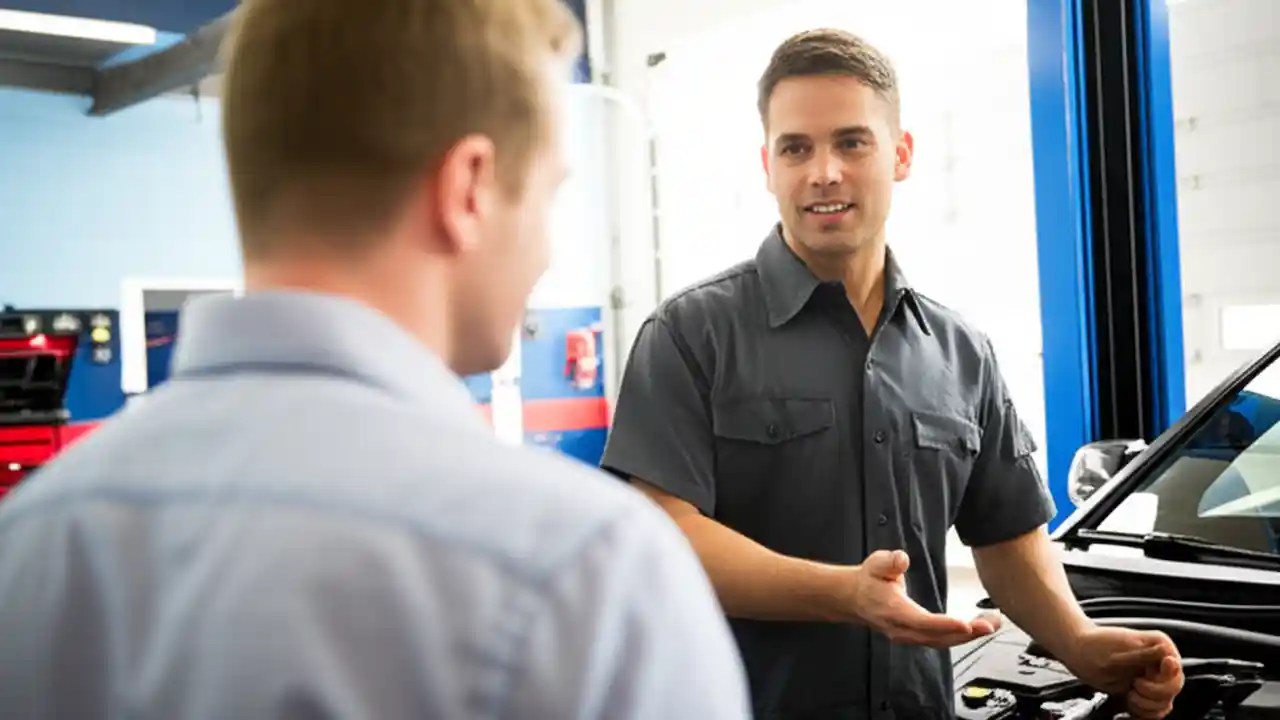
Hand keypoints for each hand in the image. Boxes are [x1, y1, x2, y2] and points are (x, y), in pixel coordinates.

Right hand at [852, 550, 1001, 647]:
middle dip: (967, 634)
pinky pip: (940, 641)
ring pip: (941, 642)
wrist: (853, 598)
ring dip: (967, 637)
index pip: (923, 622)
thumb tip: (901, 558)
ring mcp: (908, 636)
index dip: (946, 625)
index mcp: (894, 611)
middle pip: (938, 637)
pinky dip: (959, 637)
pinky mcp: (915, 637)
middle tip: (990, 625)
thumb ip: (889, 561)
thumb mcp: (876, 564)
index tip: (967, 624)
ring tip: (990, 625)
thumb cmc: (869, 580)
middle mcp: (902, 629)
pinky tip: (975, 628)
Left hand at [1064, 626, 1183, 718]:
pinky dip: (1143, 714)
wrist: (1077, 652)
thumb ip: (1145, 657)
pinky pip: (1154, 710)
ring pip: (1165, 702)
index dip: (1162, 683)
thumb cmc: (1093, 647)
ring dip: (1147, 707)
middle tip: (1132, 688)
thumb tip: (1171, 658)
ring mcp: (1154, 676)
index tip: (1138, 682)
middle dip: (1152, 696)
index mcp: (1160, 646)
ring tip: (1128, 696)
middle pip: (1173, 689)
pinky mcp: (1144, 690)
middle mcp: (1161, 661)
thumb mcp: (1118, 653)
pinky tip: (1129, 711)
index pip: (1176, 672)